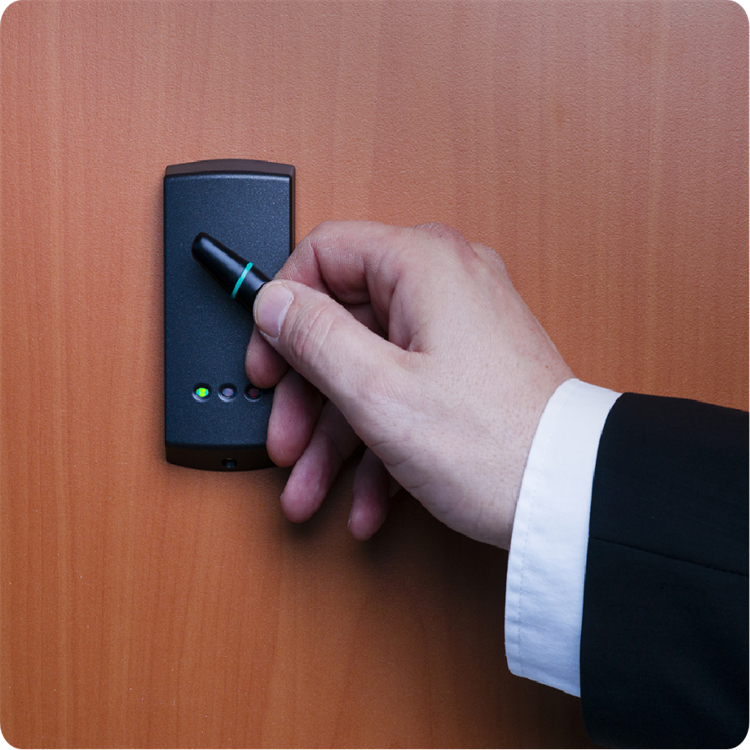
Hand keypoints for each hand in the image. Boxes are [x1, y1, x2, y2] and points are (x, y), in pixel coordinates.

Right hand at [246, 221, 572, 548]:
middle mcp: (444, 286)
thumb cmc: (496, 444)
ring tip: (314, 491)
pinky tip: (367, 498)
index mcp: (424, 266)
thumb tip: (274, 301)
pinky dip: (378, 443)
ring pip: (369, 369)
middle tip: (285, 443)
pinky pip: (403, 392)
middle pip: (342, 325)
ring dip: (335, 437)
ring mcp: (458, 329)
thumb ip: (313, 337)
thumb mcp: (378, 391)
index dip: (282, 310)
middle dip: (306, 398)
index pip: (324, 255)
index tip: (267, 362)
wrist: (569, 499)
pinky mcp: (466, 369)